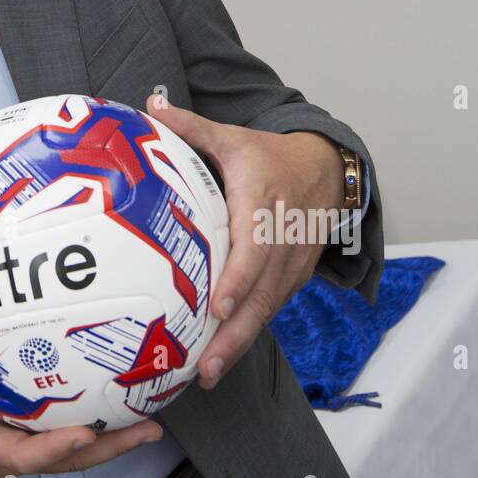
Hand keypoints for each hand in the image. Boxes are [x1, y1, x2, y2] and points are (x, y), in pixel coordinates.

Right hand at [0, 292, 163, 477]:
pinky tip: (124, 414)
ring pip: (75, 458)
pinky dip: (98, 437)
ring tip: (151, 425)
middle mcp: (10, 457)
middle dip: (109, 449)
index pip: (25, 454)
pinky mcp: (29, 448)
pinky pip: (68, 447)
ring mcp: (23, 455)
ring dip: (113, 445)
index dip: (56, 447)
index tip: (84, 433)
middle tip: (149, 429)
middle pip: (68, 461)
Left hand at [145, 94, 345, 390]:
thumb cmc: (270, 156)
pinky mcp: (293, 277)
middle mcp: (280, 238)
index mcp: (262, 203)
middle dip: (234, 332)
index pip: (254, 248)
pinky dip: (249, 333)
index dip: (238, 278)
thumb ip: (191, 126)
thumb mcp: (233, 136)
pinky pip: (271, 308)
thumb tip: (151, 104)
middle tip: (206, 364)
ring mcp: (291, 263)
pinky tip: (223, 356)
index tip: (218, 304)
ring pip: (267, 309)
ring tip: (208, 373)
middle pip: (260, 293)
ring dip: (240, 342)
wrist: (326, 169)